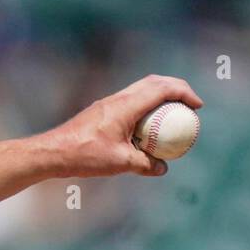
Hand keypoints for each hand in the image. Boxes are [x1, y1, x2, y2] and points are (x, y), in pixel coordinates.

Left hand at [45, 75, 203, 177]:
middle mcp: (116, 99)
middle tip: (190, 104)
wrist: (51, 152)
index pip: (161, 88)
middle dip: (176, 88)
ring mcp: (107, 104)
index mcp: (125, 106)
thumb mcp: (120, 163)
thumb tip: (162, 167)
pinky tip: (148, 127)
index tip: (198, 106)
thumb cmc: (84, 156)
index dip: (184, 92)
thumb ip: (145, 164)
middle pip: (152, 82)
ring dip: (159, 95)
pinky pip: (129, 102)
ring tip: (173, 114)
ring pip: (139, 90)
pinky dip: (145, 107)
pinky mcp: (100, 112)